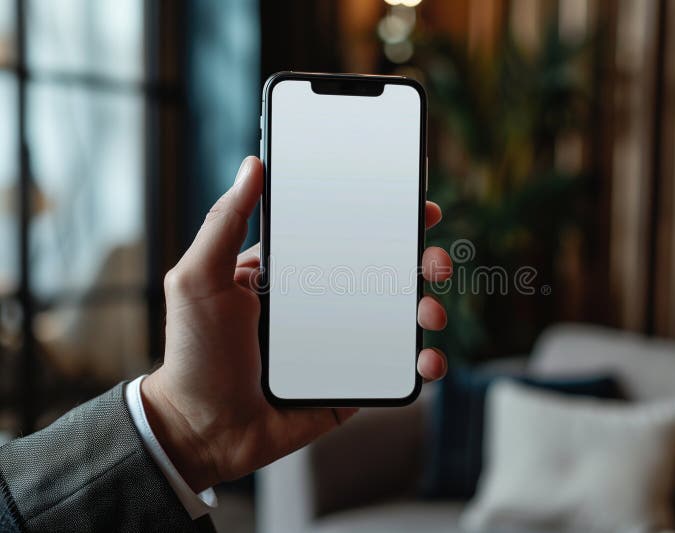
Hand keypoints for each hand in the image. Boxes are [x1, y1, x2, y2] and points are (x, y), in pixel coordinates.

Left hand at [141, 156, 451, 490]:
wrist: (201, 430)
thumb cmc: (193, 353)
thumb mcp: (199, 279)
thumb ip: (224, 221)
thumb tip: (252, 164)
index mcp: (292, 273)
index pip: (346, 236)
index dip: (385, 218)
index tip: (417, 207)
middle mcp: (321, 303)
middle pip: (384, 273)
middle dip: (420, 262)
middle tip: (433, 263)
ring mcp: (341, 342)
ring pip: (398, 317)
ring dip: (428, 308)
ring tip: (431, 313)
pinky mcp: (352, 381)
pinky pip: (396, 367)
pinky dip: (423, 361)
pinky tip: (428, 359)